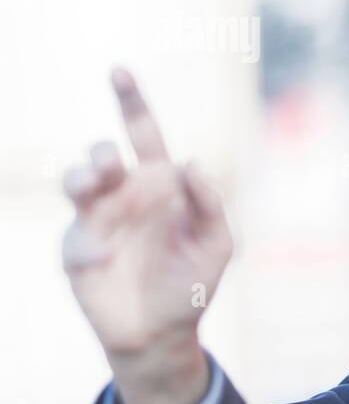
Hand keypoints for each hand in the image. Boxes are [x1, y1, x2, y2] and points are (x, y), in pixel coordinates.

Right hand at [61, 68, 231, 403]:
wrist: (163, 333)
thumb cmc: (191, 283)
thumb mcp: (218, 243)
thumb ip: (209, 202)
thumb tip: (189, 163)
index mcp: (160, 184)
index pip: (144, 134)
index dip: (131, 102)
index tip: (119, 69)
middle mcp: (125, 195)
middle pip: (104, 154)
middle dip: (103, 151)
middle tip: (113, 164)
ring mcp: (97, 221)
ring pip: (76, 180)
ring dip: (82, 175)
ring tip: (96, 180)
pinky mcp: (77, 251)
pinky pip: (75, 234)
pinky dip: (89, 240)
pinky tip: (104, 256)